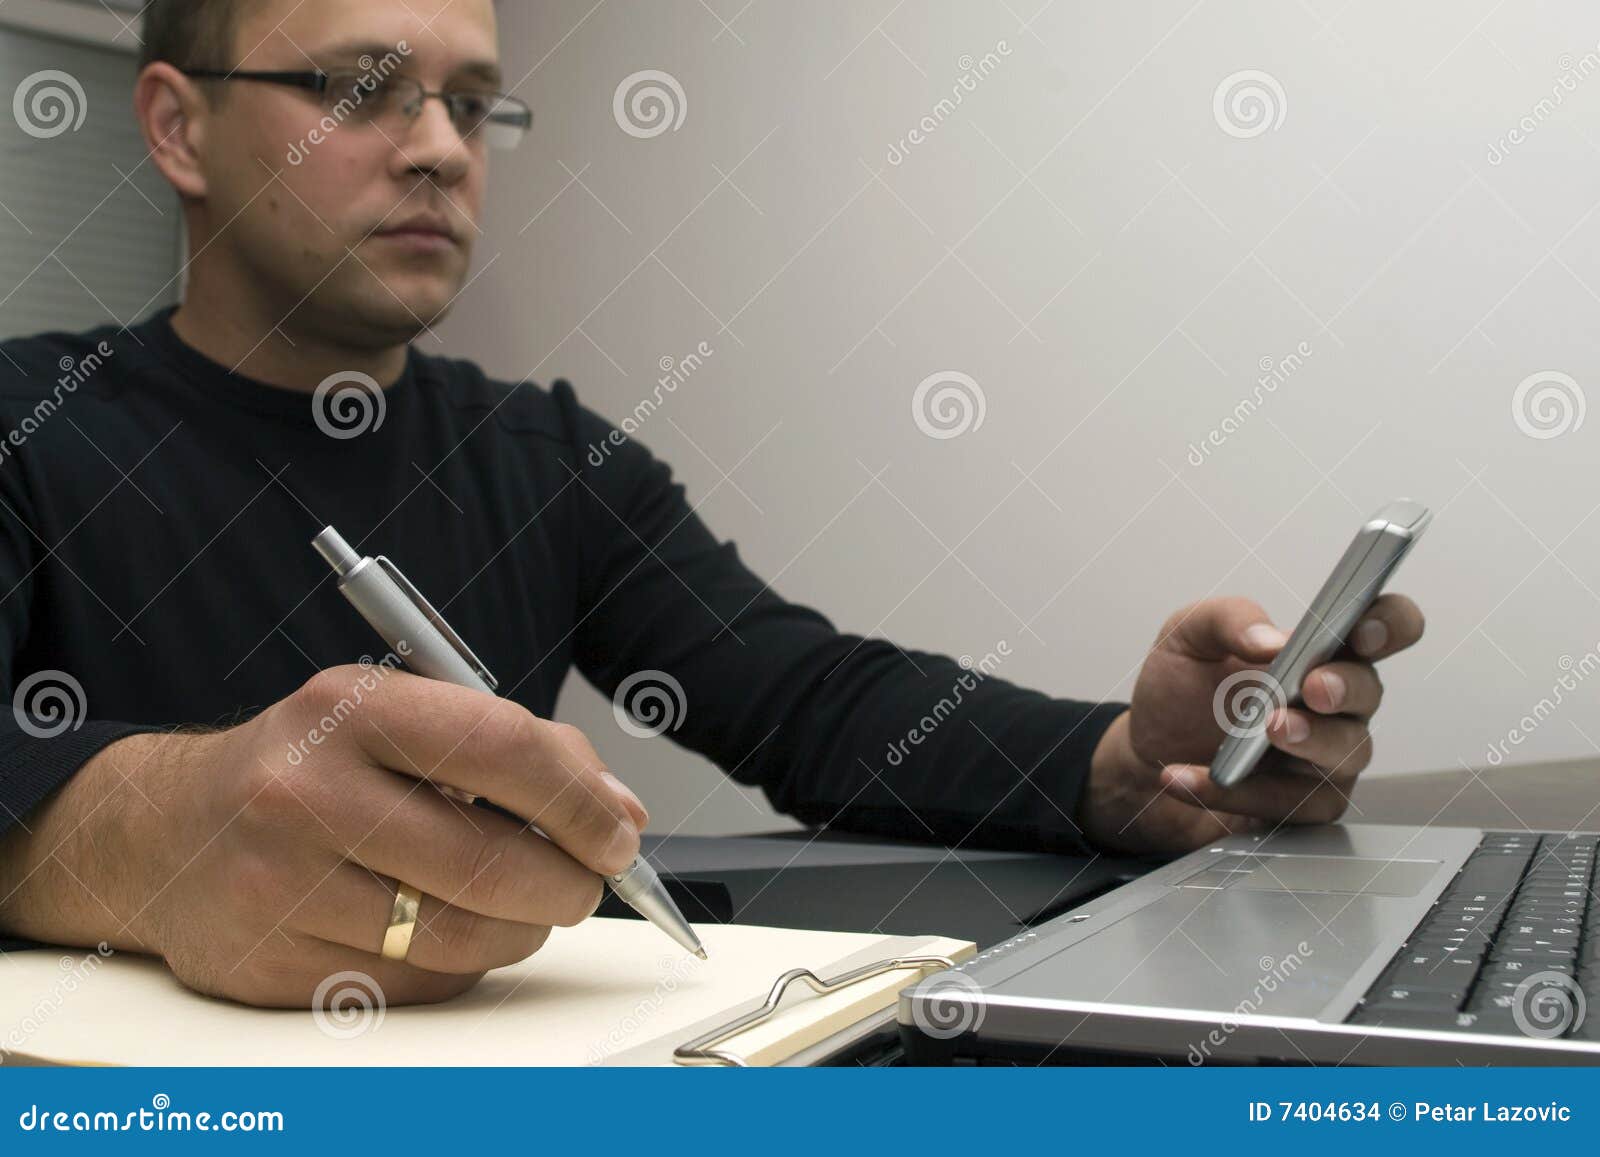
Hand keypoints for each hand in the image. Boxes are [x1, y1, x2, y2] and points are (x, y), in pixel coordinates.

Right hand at [0, 667, 646, 1006]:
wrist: (168, 831)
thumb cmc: (311, 766)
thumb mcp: (397, 715)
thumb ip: (514, 748)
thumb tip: (617, 812)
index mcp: (350, 709)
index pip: (500, 747)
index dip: (581, 799)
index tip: (619, 830)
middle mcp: (306, 793)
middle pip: (491, 861)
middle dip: (569, 880)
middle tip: (588, 878)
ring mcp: (284, 886)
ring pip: (462, 937)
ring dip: (522, 928)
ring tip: (523, 903)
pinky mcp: (276, 966)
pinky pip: (417, 985)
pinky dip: (459, 964)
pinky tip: (443, 928)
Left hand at [1080, 594, 1423, 855]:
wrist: (1143, 753)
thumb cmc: (1178, 689)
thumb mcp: (1187, 636)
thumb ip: (1227, 619)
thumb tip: (1271, 638)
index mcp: (1317, 649)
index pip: (1382, 627)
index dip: (1389, 625)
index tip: (1363, 631)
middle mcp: (1332, 702)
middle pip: (1369, 691)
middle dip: (1345, 687)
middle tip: (1311, 686)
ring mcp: (1324, 755)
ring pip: (1348, 752)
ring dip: (1310, 739)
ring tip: (1265, 730)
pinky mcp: (1303, 804)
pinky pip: (1291, 803)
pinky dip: (1238, 791)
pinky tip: (1190, 777)